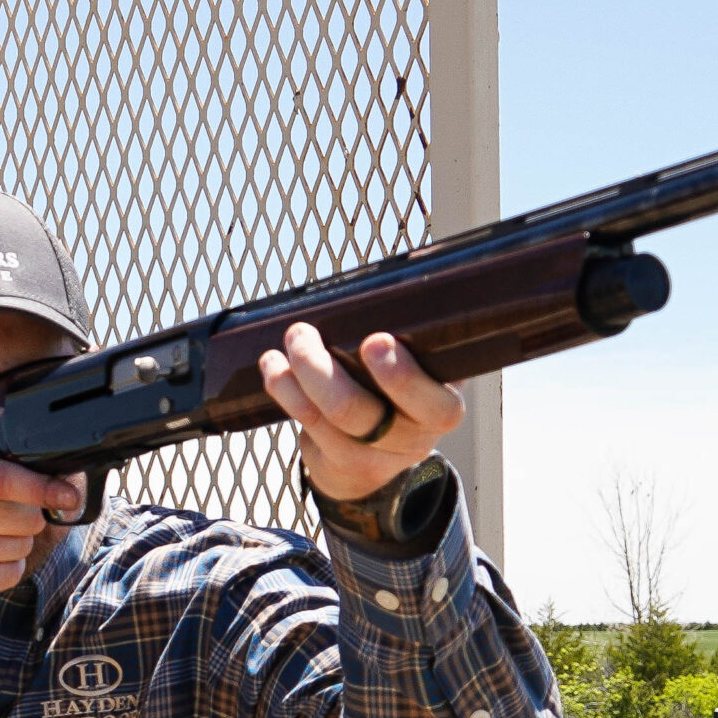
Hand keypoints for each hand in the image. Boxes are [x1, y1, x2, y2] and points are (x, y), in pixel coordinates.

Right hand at [0, 409, 81, 620]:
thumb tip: (15, 413)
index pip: (3, 479)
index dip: (43, 486)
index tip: (68, 492)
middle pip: (23, 517)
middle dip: (28, 512)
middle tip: (11, 508)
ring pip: (20, 547)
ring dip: (16, 538)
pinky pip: (8, 576)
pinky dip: (6, 565)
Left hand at [259, 325, 463, 502]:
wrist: (381, 448)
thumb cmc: (400, 381)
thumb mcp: (422, 358)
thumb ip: (416, 322)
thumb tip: (413, 254)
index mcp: (442, 406)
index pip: (436, 407)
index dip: (404, 379)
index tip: (375, 341)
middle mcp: (414, 439)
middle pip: (362, 413)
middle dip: (321, 371)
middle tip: (300, 332)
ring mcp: (375, 456)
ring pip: (328, 418)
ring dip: (297, 374)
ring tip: (289, 340)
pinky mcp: (341, 463)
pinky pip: (309, 424)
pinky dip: (285, 390)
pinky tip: (274, 366)